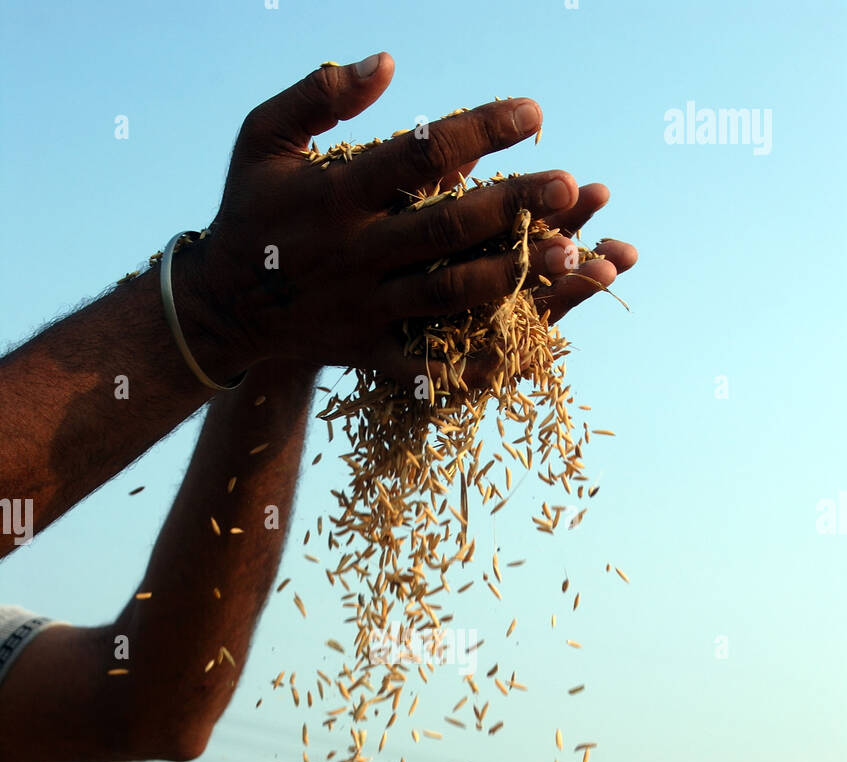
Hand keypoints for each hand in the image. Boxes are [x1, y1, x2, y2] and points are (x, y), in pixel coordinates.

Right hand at [201, 53, 635, 383]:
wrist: (220, 308)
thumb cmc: (249, 208)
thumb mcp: (262, 137)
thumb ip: (318, 96)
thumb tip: (388, 61)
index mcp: (333, 197)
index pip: (417, 156)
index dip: (478, 131)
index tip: (535, 110)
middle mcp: (354, 256)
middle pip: (446, 229)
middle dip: (513, 207)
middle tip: (571, 185)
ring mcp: (364, 310)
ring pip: (450, 295)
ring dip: (515, 277)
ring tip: (577, 255)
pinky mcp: (369, 353)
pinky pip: (429, 362)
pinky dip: (478, 360)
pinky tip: (533, 344)